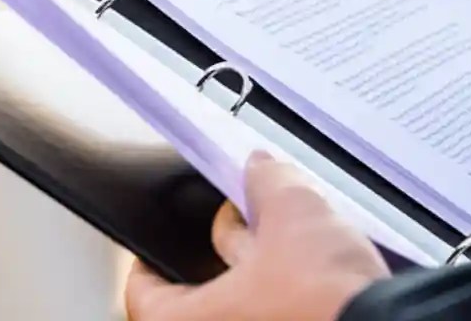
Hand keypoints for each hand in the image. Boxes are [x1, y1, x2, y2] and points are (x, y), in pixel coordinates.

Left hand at [126, 152, 387, 320]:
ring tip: (296, 233)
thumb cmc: (324, 297)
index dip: (151, 262)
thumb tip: (260, 165)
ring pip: (253, 305)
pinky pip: (289, 312)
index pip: (145, 296)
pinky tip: (324, 265)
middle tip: (245, 218)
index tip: (158, 247)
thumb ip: (268, 182)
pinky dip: (297, 293)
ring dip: (268, 270)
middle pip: (208, 295)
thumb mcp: (292, 213)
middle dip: (230, 251)